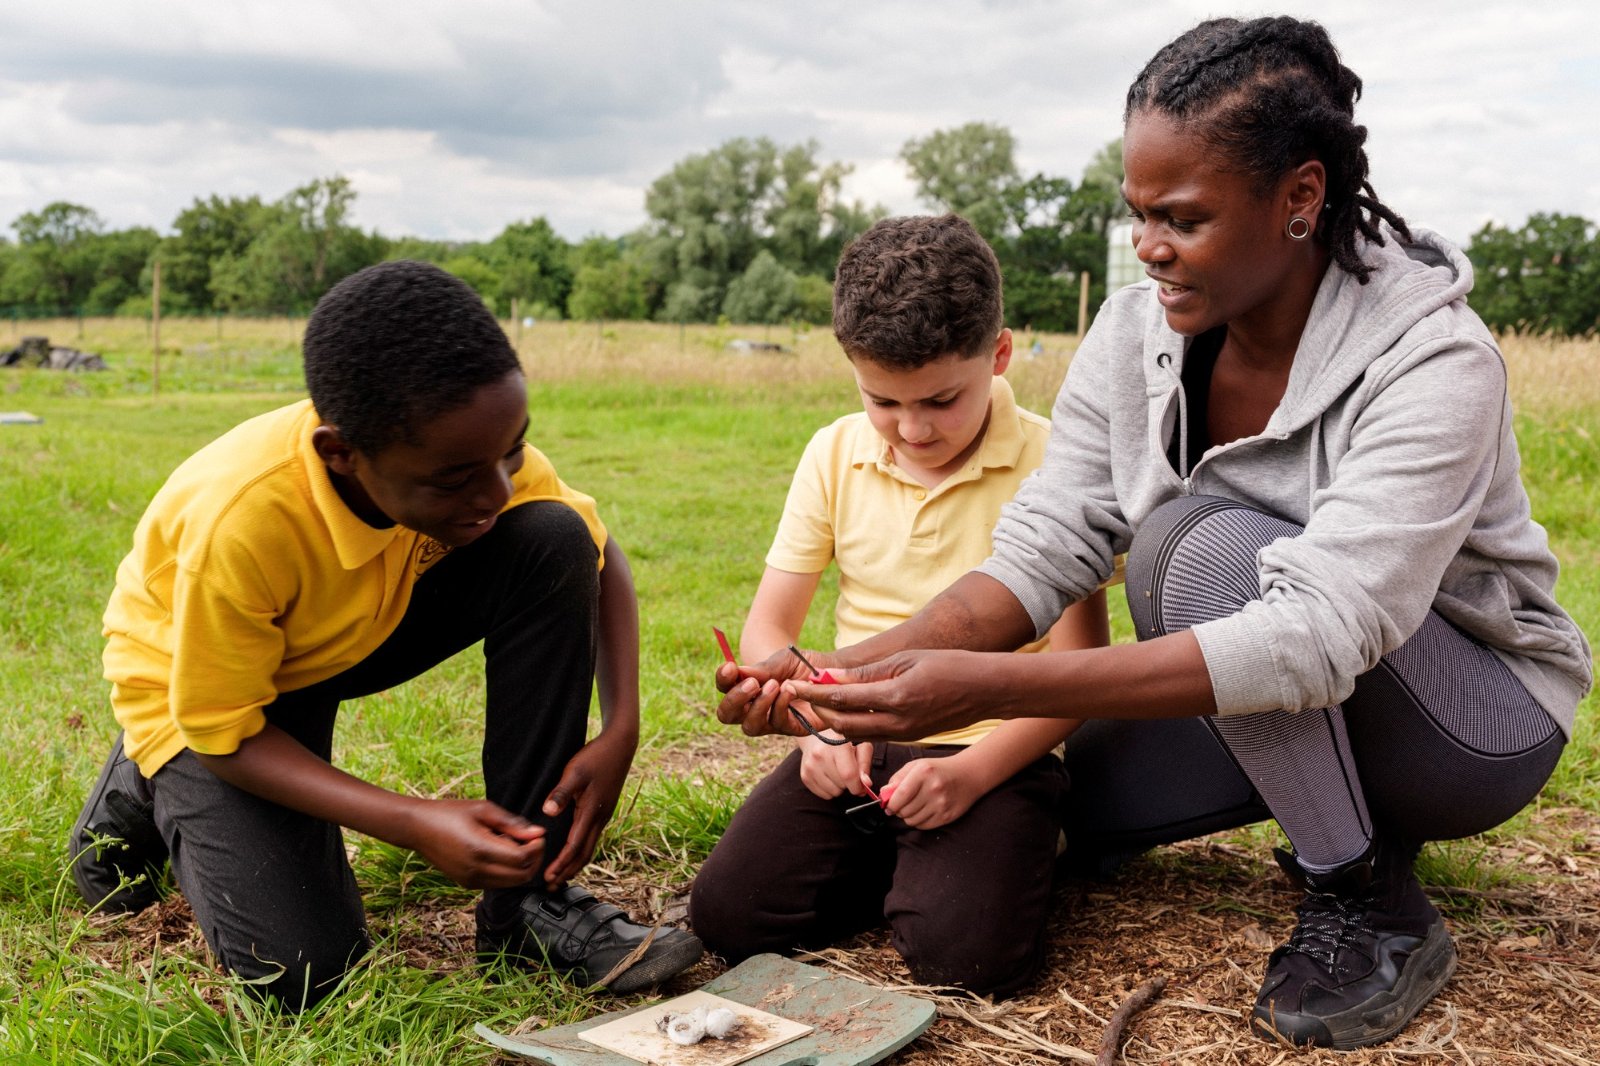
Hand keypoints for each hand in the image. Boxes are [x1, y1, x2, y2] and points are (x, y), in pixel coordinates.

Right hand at [403, 798, 545, 888]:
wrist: (418, 828)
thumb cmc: (450, 813)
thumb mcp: (483, 810)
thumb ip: (512, 823)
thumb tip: (538, 833)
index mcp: (480, 849)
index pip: (522, 859)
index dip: (537, 849)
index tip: (538, 835)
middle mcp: (476, 870)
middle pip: (521, 877)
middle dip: (534, 860)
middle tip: (532, 841)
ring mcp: (471, 881)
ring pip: (511, 883)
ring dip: (521, 867)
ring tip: (514, 844)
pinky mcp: (467, 884)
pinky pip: (498, 882)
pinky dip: (507, 871)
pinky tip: (500, 852)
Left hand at [540, 728, 636, 887]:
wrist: (620, 746)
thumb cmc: (596, 757)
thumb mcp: (575, 772)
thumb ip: (561, 793)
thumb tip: (547, 812)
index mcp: (591, 812)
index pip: (574, 846)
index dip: (562, 864)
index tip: (549, 877)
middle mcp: (600, 818)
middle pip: (585, 853)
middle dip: (569, 871)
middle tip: (553, 886)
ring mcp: (604, 815)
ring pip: (590, 847)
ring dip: (576, 863)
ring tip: (562, 875)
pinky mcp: (604, 809)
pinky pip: (592, 837)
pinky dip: (581, 850)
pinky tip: (573, 850)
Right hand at [715, 646, 834, 737]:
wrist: (833, 671)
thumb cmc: (804, 664)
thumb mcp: (783, 660)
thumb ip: (762, 669)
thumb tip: (738, 673)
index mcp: (747, 687)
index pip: (724, 687)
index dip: (722, 679)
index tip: (730, 667)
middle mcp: (753, 707)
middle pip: (726, 714)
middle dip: (734, 700)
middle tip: (751, 684)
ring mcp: (771, 721)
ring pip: (750, 726)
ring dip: (759, 706)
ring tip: (774, 685)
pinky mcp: (791, 728)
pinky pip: (777, 724)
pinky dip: (780, 706)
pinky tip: (789, 690)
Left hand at [786, 649, 999, 741]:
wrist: (985, 690)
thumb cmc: (948, 665)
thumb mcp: (905, 660)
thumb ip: (867, 673)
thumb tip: (830, 676)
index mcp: (896, 697)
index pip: (842, 698)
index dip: (813, 692)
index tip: (792, 684)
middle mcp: (897, 723)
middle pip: (842, 724)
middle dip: (817, 710)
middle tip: (799, 694)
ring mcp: (903, 735)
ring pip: (854, 734)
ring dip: (833, 719)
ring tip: (817, 700)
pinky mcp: (908, 739)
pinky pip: (871, 735)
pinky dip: (853, 724)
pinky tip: (845, 708)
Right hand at [795, 729, 872, 799]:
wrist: (817, 737)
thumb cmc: (843, 741)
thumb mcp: (860, 745)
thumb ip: (865, 764)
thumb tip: (866, 783)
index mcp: (836, 744)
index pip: (848, 774)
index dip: (858, 786)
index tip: (862, 787)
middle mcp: (820, 754)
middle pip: (842, 785)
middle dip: (849, 784)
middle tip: (847, 771)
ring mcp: (810, 765)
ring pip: (833, 792)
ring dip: (839, 787)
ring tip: (837, 772)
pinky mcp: (805, 776)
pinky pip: (824, 795)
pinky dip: (830, 790)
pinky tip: (829, 776)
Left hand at [882, 755, 982, 829]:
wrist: (968, 775)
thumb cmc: (938, 769)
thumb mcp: (917, 765)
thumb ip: (898, 778)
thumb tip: (884, 794)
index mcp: (923, 773)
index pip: (899, 796)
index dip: (890, 804)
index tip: (888, 805)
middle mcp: (933, 789)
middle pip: (904, 811)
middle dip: (898, 810)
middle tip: (902, 805)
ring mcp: (941, 804)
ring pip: (912, 821)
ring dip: (908, 816)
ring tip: (914, 807)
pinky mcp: (947, 816)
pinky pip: (923, 826)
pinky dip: (919, 821)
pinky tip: (923, 811)